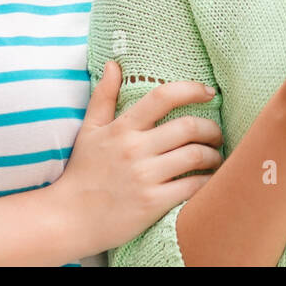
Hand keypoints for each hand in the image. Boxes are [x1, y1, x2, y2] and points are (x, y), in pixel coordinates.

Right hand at [53, 59, 222, 255]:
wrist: (68, 220)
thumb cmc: (82, 173)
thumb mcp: (89, 131)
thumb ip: (104, 96)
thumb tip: (113, 64)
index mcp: (122, 128)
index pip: (163, 97)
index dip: (191, 89)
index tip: (208, 92)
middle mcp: (135, 149)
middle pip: (189, 127)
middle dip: (212, 129)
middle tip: (217, 135)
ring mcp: (145, 177)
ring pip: (196, 156)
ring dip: (214, 156)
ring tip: (215, 159)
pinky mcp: (153, 204)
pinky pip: (193, 187)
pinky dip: (208, 182)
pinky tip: (209, 181)